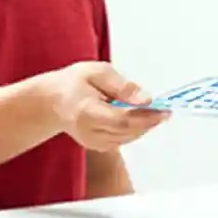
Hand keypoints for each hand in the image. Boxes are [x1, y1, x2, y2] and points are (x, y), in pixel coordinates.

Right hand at [47, 61, 168, 151]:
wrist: (52, 102)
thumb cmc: (73, 83)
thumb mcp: (97, 72)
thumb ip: (122, 86)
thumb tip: (146, 99)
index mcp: (86, 111)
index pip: (122, 120)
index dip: (146, 117)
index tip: (164, 110)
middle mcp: (88, 131)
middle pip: (128, 131)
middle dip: (150, 121)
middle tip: (165, 110)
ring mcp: (92, 142)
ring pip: (128, 137)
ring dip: (144, 126)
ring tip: (154, 111)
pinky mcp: (96, 146)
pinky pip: (122, 140)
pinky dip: (133, 130)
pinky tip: (137, 117)